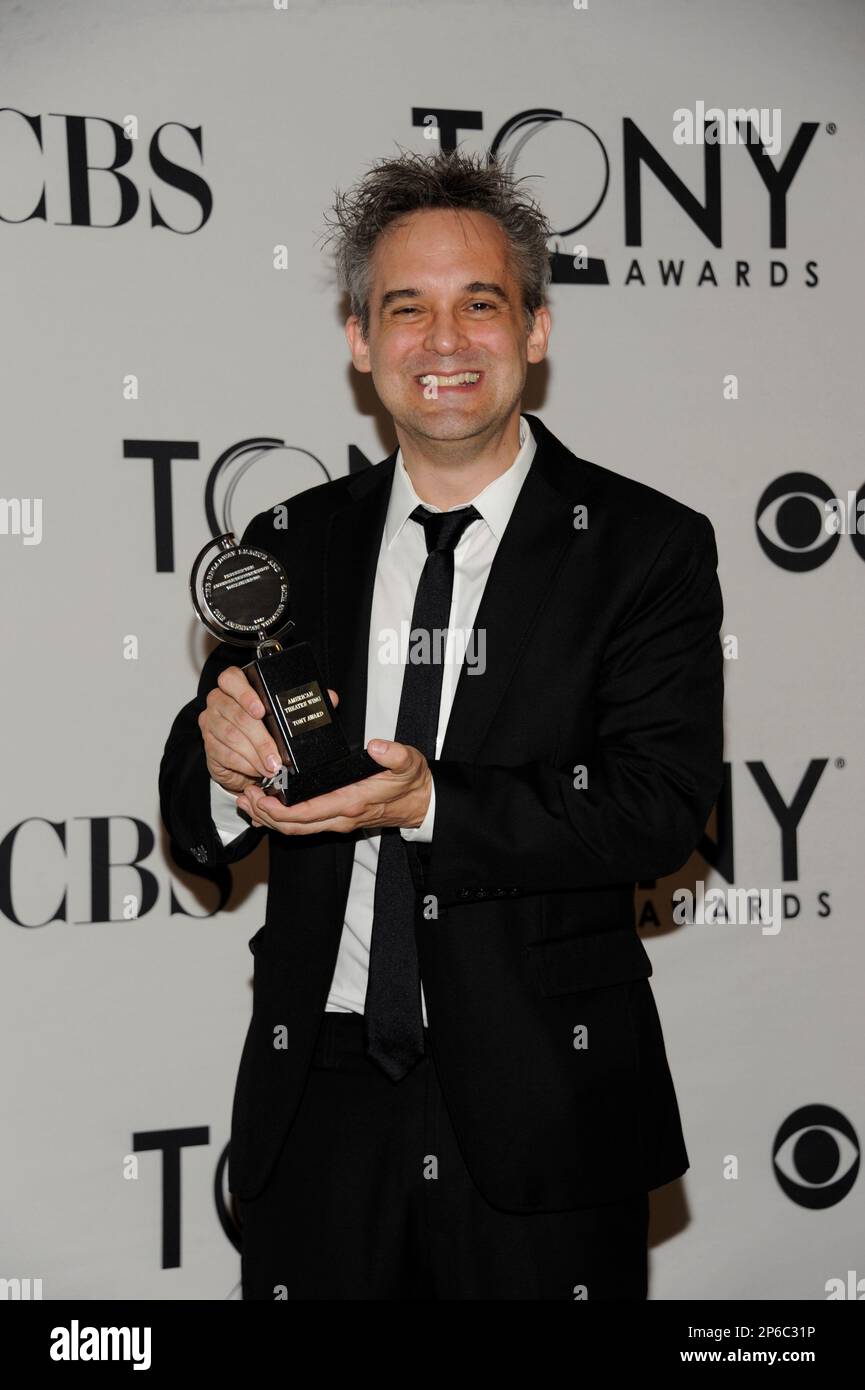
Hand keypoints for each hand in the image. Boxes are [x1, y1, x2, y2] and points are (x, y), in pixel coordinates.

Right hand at [198, 665, 339, 796]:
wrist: (245, 757)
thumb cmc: (265, 728)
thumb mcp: (285, 713)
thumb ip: (305, 701)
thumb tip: (330, 697)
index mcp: (236, 685)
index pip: (232, 678)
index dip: (245, 693)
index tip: (260, 710)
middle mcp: (220, 700)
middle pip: (236, 714)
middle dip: (260, 738)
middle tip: (276, 756)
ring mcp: (211, 722)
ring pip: (231, 736)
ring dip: (254, 754)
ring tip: (271, 767)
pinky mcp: (209, 744)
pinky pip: (224, 753)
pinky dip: (243, 764)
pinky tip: (256, 769)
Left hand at [236, 737, 432, 834]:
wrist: (421, 804)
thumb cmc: (411, 783)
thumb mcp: (408, 763)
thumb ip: (393, 754)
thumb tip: (377, 746)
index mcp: (351, 802)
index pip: (306, 813)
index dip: (278, 810)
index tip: (259, 797)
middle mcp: (340, 816)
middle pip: (293, 825)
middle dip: (264, 814)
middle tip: (244, 797)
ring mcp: (337, 820)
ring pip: (296, 828)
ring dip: (268, 818)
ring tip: (247, 802)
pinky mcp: (336, 818)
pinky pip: (304, 825)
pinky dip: (281, 819)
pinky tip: (266, 810)